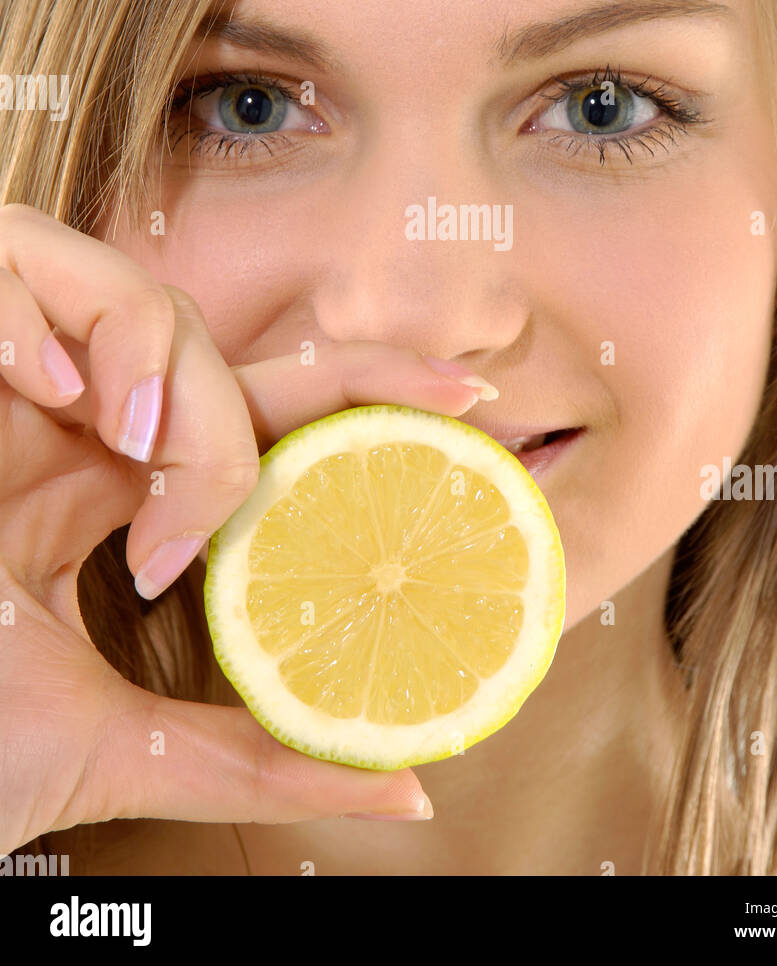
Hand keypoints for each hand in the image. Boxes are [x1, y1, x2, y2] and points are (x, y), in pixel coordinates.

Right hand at [0, 203, 491, 852]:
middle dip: (270, 389)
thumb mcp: (116, 749)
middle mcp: (62, 428)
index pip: (251, 415)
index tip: (470, 395)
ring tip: (136, 449)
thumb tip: (406, 778)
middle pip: (199, 345)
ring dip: (155, 357)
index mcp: (106, 495)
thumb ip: (251, 752)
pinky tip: (54, 394)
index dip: (360, 388)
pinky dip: (36, 311)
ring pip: (118, 292)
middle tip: (313, 453)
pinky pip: (3, 259)